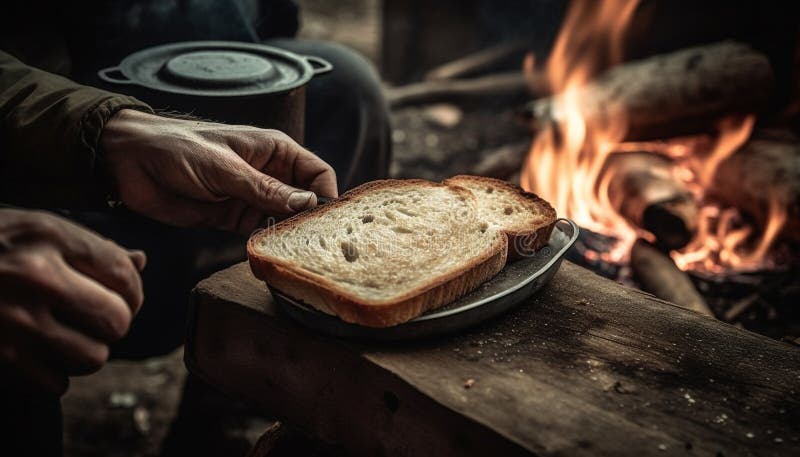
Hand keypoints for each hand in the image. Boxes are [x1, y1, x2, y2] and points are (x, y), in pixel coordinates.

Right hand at [0, 209, 144, 393]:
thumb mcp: (31, 227)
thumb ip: (87, 246)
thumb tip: (139, 263)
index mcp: (48, 237)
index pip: (125, 275)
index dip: (133, 291)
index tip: (122, 297)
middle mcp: (35, 278)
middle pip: (117, 320)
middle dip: (112, 323)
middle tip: (94, 319)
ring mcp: (14, 321)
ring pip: (93, 357)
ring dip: (85, 351)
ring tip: (64, 335)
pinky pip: (56, 383)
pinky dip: (52, 374)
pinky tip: (34, 351)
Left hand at [101, 109, 337, 233]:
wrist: (130, 163)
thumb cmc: (178, 148)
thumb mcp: (225, 168)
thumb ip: (265, 189)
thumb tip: (307, 203)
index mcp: (274, 150)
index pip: (316, 172)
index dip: (327, 195)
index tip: (330, 221)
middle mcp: (268, 174)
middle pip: (305, 200)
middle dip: (312, 220)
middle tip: (318, 245)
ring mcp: (251, 198)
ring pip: (284, 220)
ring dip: (289, 235)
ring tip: (295, 254)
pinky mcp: (232, 218)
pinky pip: (258, 233)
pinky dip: (265, 244)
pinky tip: (269, 254)